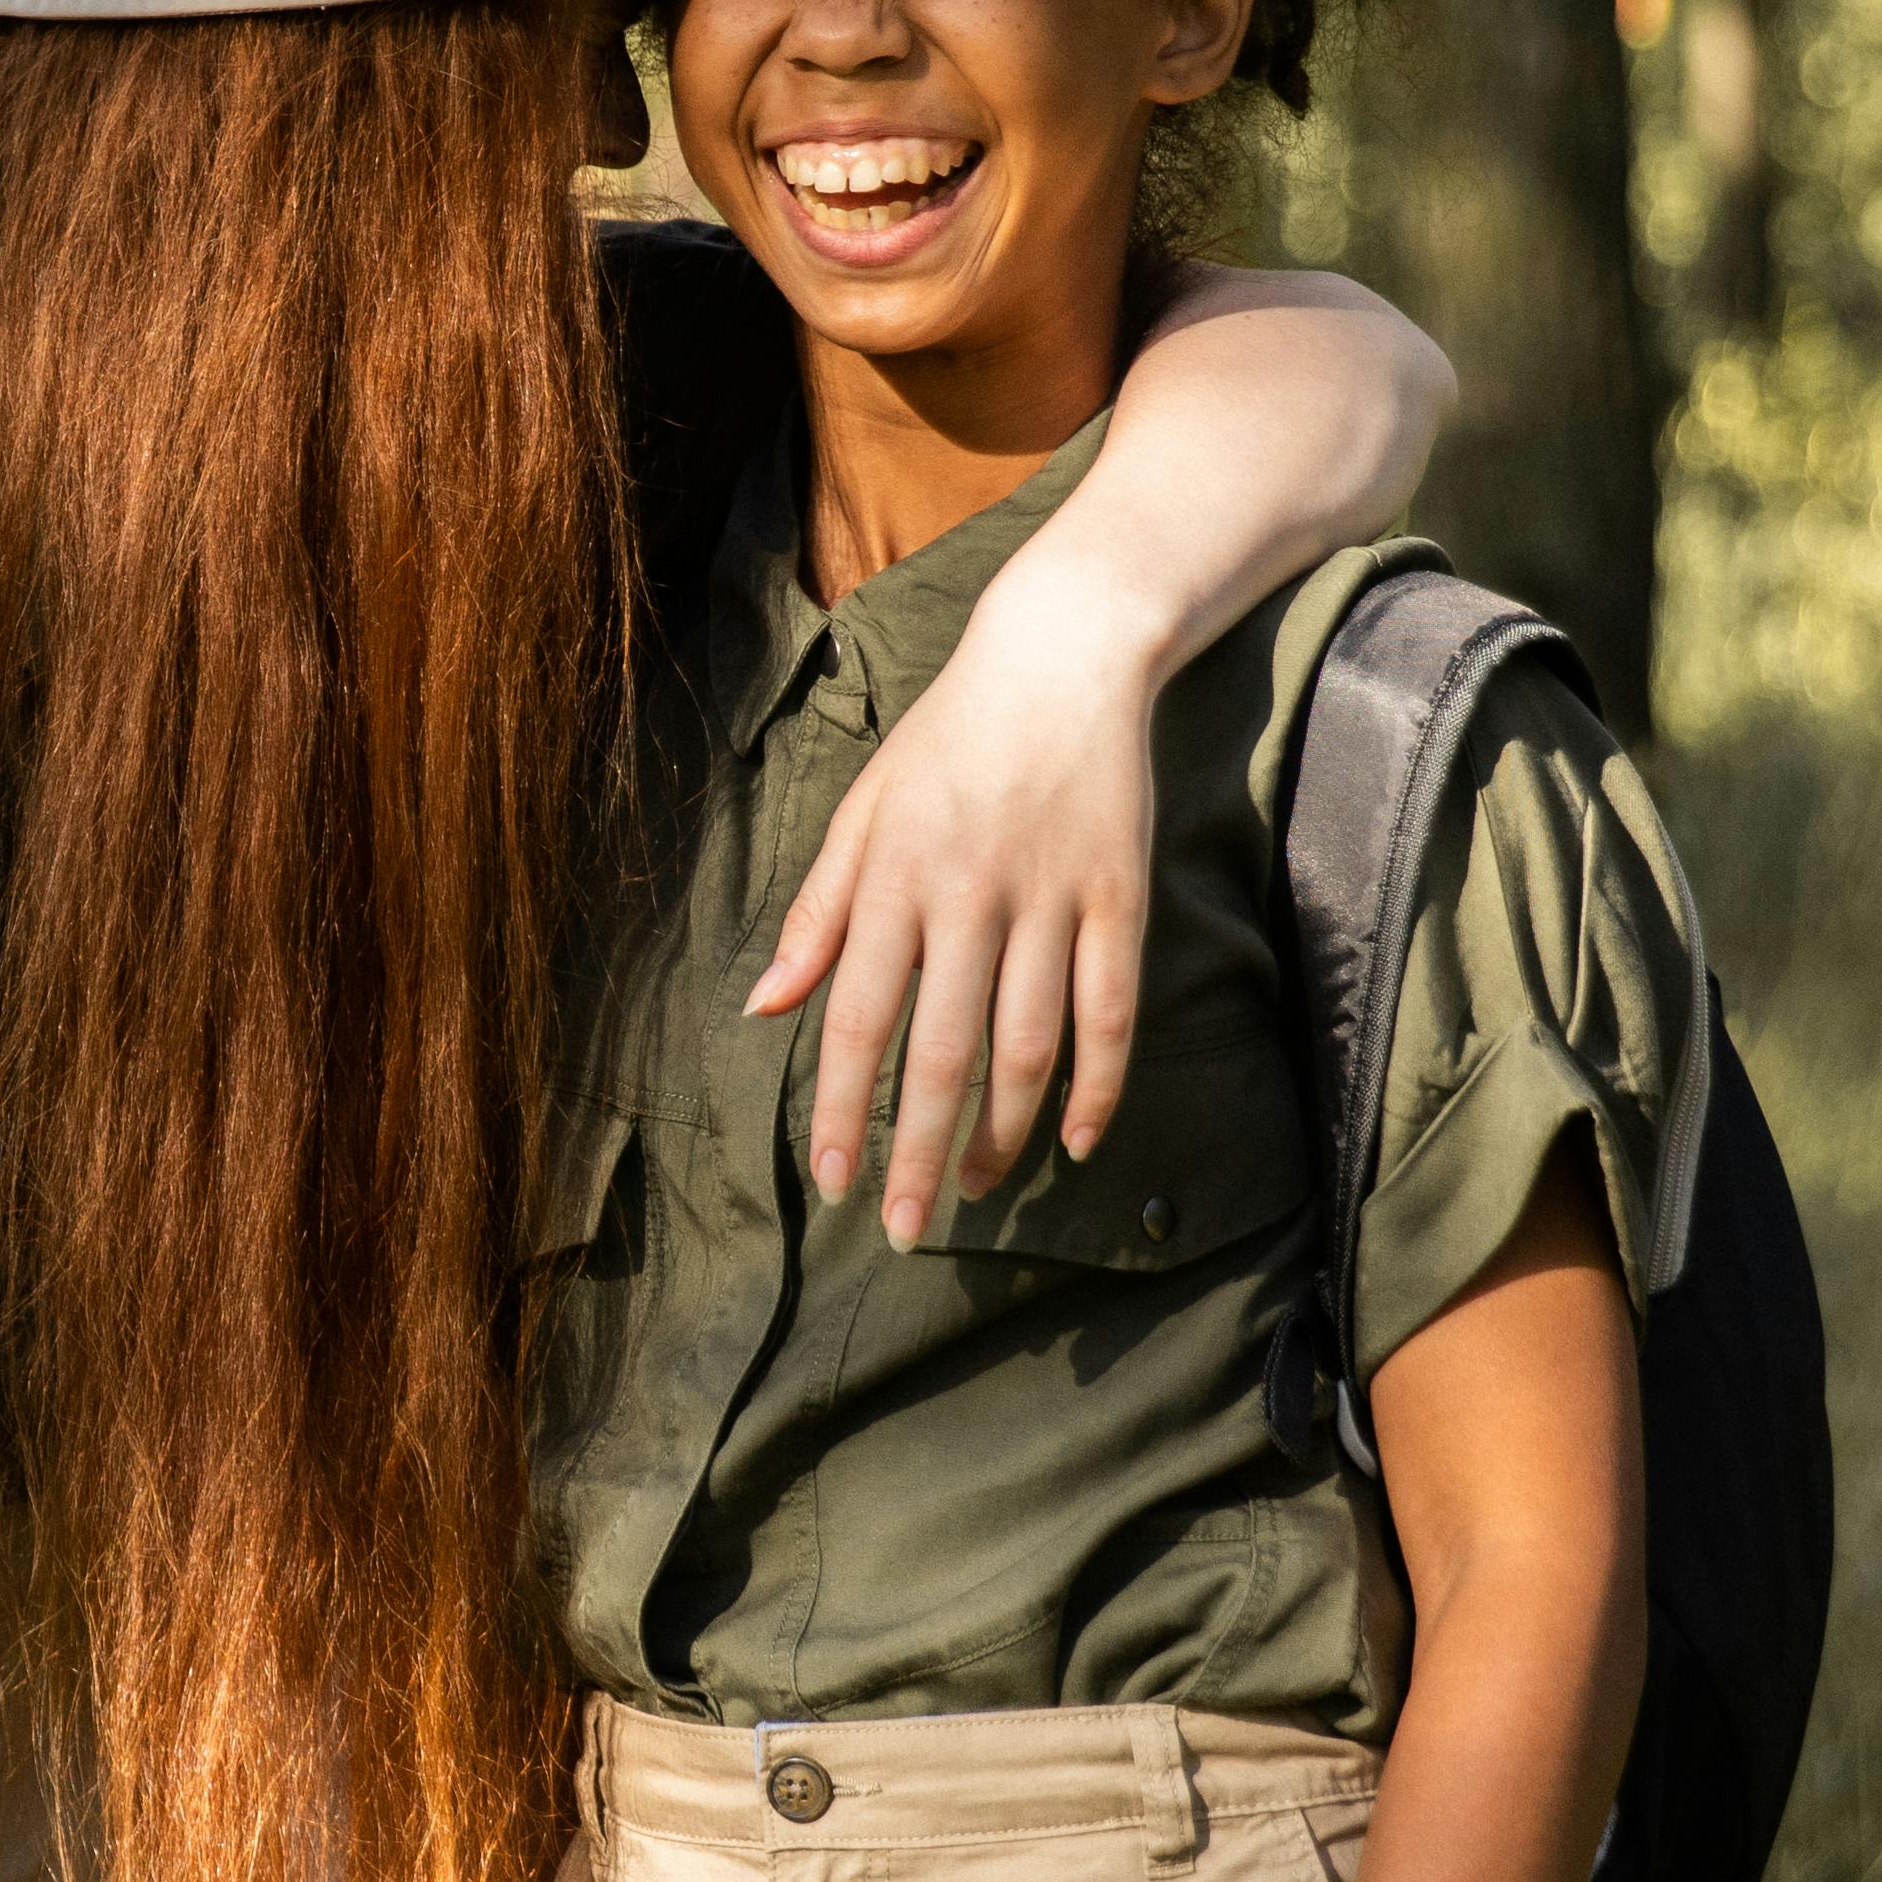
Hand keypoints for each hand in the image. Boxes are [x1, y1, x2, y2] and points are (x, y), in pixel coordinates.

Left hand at [751, 524, 1155, 1238]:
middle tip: (903, 1226)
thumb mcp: (862, 812)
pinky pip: (1111, 1011)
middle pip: (943, 1052)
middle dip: (918, 1152)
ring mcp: (1050, 898)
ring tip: (975, 1186)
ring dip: (1004, 1133)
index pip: (858, 1019)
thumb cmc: (946, 740)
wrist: (1061, 655)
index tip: (835, 1185)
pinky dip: (1098, 1086)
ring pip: (1029, 1046)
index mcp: (893, 877)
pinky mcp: (1118, 895)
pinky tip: (1075, 1141)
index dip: (845, 1112)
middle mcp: (969, 894)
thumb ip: (817, 916)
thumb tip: (762, 1010)